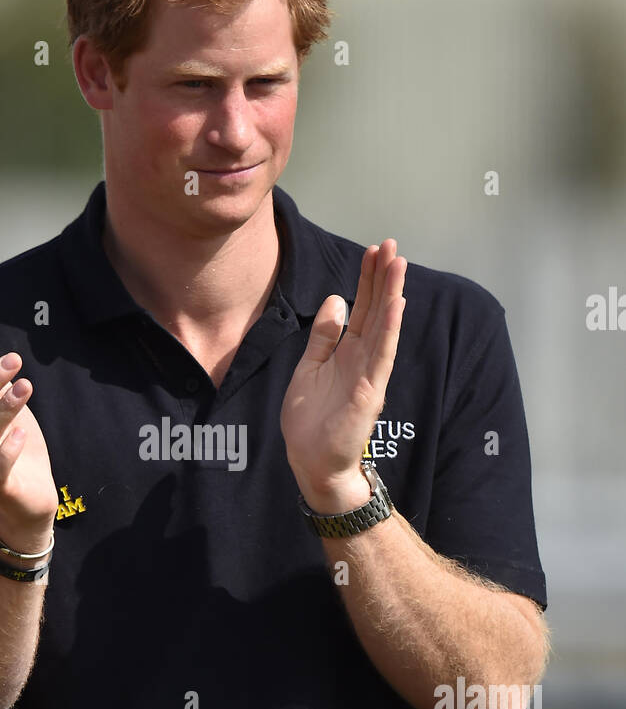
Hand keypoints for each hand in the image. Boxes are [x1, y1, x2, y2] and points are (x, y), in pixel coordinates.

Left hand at [280, 239, 405, 507]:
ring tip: (398, 264)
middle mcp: (362, 359)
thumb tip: (334, 299)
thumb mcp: (310, 367)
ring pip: (383, 327)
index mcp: (347, 352)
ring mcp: (368, 375)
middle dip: (382, 277)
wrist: (313, 464)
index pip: (361, 308)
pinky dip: (388, 330)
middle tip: (391, 245)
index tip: (372, 251)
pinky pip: (381, 356)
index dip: (367, 279)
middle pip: (375, 310)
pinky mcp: (368, 392)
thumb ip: (323, 336)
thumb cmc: (312, 422)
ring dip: (391, 295)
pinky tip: (395, 306)